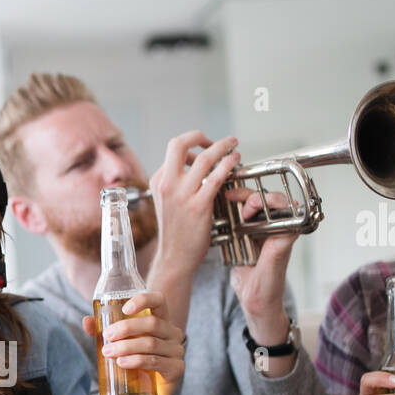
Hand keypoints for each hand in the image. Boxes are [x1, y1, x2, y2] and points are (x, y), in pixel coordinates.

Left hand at [81, 290, 185, 394]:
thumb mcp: (118, 345)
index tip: (125, 309)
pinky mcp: (176, 369)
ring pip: (151, 343)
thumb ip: (104, 332)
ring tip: (108, 352)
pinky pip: (155, 361)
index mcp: (160, 320)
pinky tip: (122, 363)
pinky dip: (136, 361)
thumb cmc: (134, 363)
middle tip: (107, 336)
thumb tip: (87, 321)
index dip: (144, 300)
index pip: (159, 300)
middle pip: (152, 323)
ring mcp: (176, 351)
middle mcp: (172, 333)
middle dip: (127, 328)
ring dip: (127, 346)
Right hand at [148, 132, 241, 278]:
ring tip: (235, 146)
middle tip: (221, 141)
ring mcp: (181, 195)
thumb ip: (178, 182)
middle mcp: (166, 185)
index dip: (193, 142)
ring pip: (204, 158)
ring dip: (223, 147)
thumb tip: (196, 163)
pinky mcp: (198, 206)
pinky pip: (216, 177)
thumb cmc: (176, 232)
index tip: (207, 146)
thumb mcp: (168, 202)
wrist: (175, 258)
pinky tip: (236, 162)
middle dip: (202, 136)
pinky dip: (228, 164)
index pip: (174, 149)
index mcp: (158, 181)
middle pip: (180, 144)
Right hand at [227, 189, 300, 341]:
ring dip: (237, 200)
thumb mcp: (271, 269)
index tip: (250, 207)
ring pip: (250, 208)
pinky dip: (228, 212)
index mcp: (283, 234)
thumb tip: (288, 228)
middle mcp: (273, 230)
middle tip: (232, 199)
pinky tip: (218, 209)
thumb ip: (277, 249)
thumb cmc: (268, 289)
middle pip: (264, 202)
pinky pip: (237, 220)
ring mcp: (258, 233)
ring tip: (225, 198)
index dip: (266, 200)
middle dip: (249, 196)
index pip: (281, 206)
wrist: (254, 302)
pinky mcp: (245, 238)